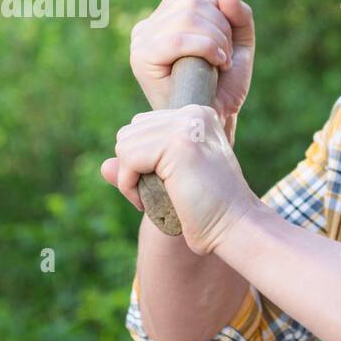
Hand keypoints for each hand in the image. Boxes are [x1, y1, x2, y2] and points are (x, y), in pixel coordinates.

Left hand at [101, 105, 257, 254]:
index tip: (164, 186)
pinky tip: (149, 201)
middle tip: (156, 194)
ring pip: (125, 143)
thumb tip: (104, 166)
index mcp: (198, 117)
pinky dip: (129, 185)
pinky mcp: (179, 142)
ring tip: (155, 197)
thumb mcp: (169, 182)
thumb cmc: (207, 210)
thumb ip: (140, 168)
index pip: (143, 127)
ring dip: (130, 177)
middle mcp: (194, 114)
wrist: (235, 226)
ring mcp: (188, 125)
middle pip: (130, 131)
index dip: (141, 161)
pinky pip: (128, 158)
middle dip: (133, 166)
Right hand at [129, 0, 254, 134]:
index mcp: (164, 17)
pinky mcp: (141, 58)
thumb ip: (239, 15)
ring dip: (217, 40)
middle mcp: (147, 26)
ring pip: (188, 16)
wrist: (215, 121)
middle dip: (222, 27)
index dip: (217, 8)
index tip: (225, 39)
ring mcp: (141, 41)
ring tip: (220, 63)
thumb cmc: (224, 86)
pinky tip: (216, 65)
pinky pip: (179, 38)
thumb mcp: (240, 44)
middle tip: (225, 56)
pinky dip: (207, 48)